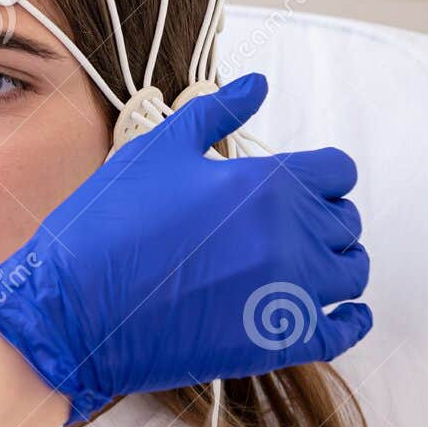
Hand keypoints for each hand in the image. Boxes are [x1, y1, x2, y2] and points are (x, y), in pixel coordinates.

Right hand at [0, 72, 370, 418]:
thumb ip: (215, 111)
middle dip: (324, 216)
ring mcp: (289, 293)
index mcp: (266, 184)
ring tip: (305, 262)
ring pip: (352, 273)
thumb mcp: (155, 150)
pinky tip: (337, 310)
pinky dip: (349, 319)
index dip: (319, 174)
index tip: (297, 183)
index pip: (336, 170)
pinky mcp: (277, 342)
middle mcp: (290, 237)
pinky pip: (345, 331)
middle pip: (345, 220)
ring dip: (337, 262)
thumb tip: (256, 85)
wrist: (75, 308)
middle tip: (288, 223)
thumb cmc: (108, 227)